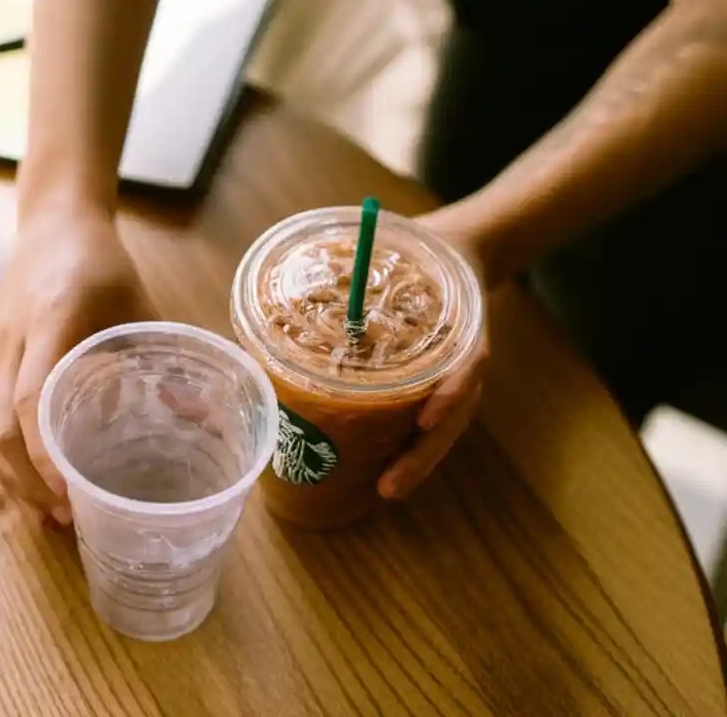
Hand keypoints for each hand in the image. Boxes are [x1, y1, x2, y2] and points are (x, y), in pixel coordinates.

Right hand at [0, 211, 156, 523]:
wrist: (53, 222)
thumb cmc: (101, 264)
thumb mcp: (138, 306)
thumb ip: (163, 361)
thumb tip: (204, 418)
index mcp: (51, 323)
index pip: (32, 400)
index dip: (45, 452)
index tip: (70, 492)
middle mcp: (11, 342)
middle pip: (4, 427)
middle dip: (32, 480)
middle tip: (70, 518)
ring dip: (12, 477)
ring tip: (45, 516)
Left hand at [377, 210, 489, 498]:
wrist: (459, 249)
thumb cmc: (413, 255)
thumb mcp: (390, 252)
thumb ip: (351, 266)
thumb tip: (273, 293)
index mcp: (458, 324)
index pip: (466, 365)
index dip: (448, 394)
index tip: (426, 420)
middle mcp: (461, 357)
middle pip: (454, 413)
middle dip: (422, 452)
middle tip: (388, 485)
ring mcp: (456, 374)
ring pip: (446, 428)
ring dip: (418, 462)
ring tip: (385, 490)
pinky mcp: (442, 383)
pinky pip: (434, 424)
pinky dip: (413, 449)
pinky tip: (384, 474)